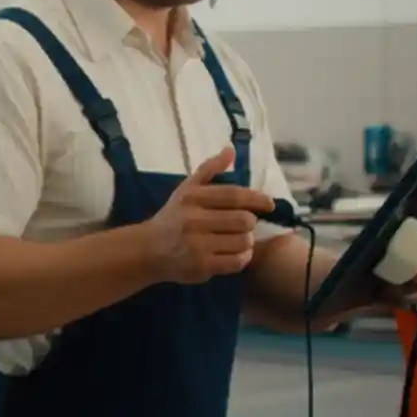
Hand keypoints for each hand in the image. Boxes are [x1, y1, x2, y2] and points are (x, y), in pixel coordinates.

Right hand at [145, 146, 276, 284]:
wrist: (148, 250)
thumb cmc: (173, 217)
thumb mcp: (186, 189)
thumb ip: (209, 169)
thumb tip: (231, 150)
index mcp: (192, 198)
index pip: (233, 195)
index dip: (256, 198)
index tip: (269, 204)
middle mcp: (194, 220)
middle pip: (243, 220)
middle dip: (250, 222)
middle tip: (244, 224)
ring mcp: (198, 245)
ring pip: (243, 241)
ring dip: (247, 241)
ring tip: (240, 239)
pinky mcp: (202, 266)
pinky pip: (237, 262)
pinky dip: (243, 257)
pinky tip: (237, 253)